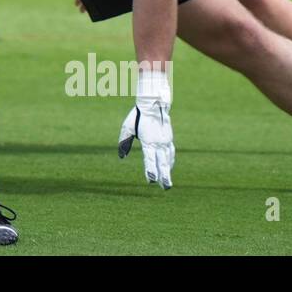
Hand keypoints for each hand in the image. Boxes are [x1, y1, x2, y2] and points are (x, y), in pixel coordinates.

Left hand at [117, 71, 173, 188]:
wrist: (153, 104)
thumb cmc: (138, 116)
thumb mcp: (127, 128)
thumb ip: (123, 142)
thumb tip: (121, 157)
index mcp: (149, 141)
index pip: (149, 159)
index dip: (150, 170)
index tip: (151, 180)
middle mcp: (159, 143)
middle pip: (163, 163)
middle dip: (164, 176)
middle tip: (165, 188)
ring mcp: (166, 141)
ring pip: (168, 159)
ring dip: (168, 170)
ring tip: (167, 182)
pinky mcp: (168, 138)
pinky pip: (170, 153)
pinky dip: (170, 161)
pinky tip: (169, 167)